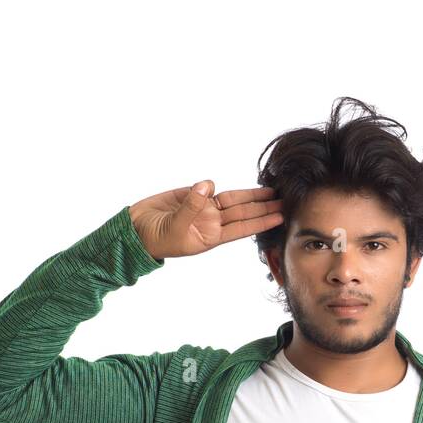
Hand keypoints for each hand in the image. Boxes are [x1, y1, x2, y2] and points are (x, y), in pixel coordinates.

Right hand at [128, 182, 282, 260]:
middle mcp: (212, 222)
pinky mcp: (192, 195)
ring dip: (250, 195)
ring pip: (231, 199)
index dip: (261, 221)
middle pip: (243, 211)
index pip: (243, 227)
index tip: (280, 216)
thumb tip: (208, 184)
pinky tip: (240, 186)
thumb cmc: (156, 239)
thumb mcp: (176, 227)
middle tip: (286, 199)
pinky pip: (210, 189)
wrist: (136, 230)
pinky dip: (220, 185)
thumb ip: (192, 205)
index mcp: (212, 236)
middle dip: (264, 205)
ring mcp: (203, 208)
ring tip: (271, 190)